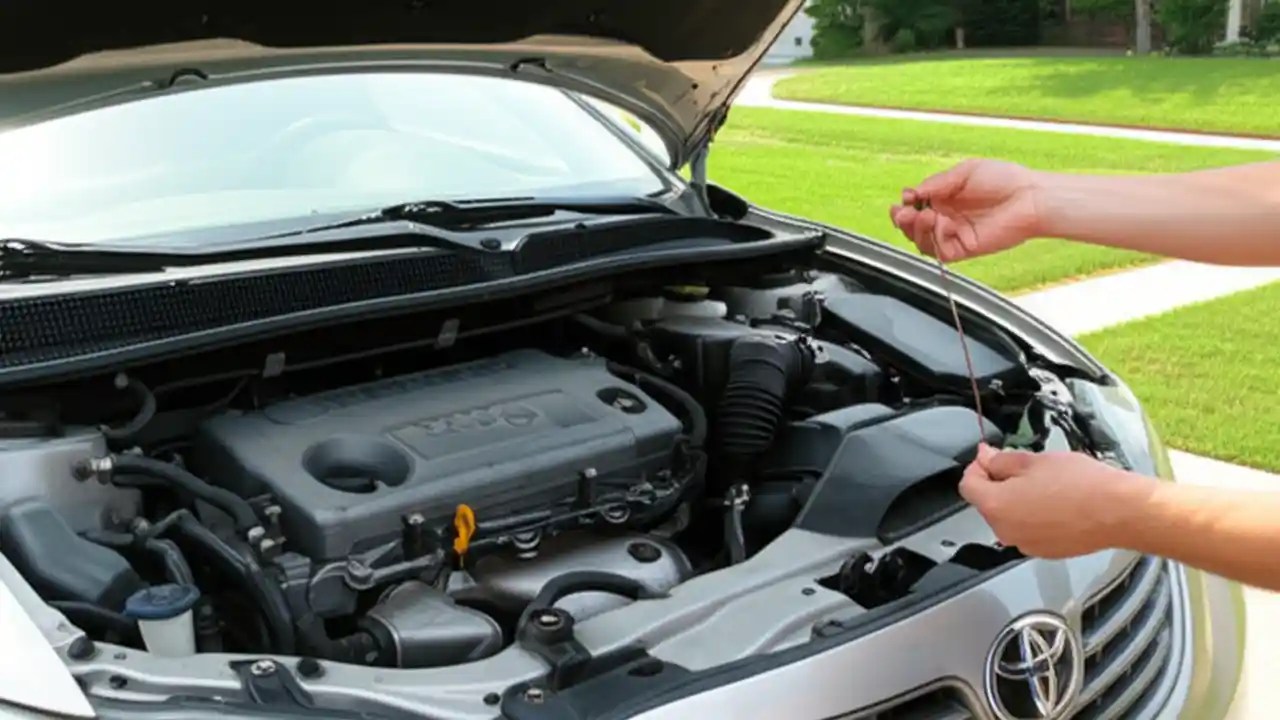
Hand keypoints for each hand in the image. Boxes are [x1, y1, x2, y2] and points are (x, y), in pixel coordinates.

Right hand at [889, 159, 1045, 261]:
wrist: (1029, 197)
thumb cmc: (1003, 179)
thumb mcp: (964, 172)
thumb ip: (937, 183)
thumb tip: (913, 193)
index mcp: (945, 199)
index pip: (915, 207)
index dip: (906, 205)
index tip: (907, 197)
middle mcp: (947, 218)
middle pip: (913, 228)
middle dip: (903, 221)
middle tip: (903, 213)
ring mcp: (955, 235)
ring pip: (922, 242)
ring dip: (916, 230)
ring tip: (924, 216)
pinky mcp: (964, 249)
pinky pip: (940, 251)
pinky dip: (935, 238)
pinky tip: (943, 223)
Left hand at [959, 444, 1158, 558]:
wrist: (1119, 512)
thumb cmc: (1079, 483)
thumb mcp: (1033, 460)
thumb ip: (1001, 460)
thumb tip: (984, 457)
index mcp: (996, 507)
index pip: (968, 485)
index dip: (978, 467)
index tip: (993, 456)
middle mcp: (1004, 531)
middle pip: (987, 503)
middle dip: (998, 484)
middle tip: (1027, 468)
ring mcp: (1024, 545)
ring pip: (1008, 517)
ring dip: (1016, 501)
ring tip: (1046, 485)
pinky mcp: (1044, 552)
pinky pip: (1028, 530)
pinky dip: (1033, 517)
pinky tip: (1057, 505)